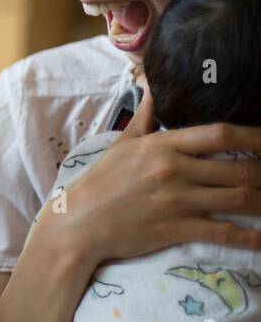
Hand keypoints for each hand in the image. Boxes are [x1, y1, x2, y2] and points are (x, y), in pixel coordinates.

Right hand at [45, 90, 260, 268]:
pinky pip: (223, 233)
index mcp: (162, 146)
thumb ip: (145, 116)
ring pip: (238, 199)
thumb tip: (150, 84)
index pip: (220, 134)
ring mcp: (176, 201)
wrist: (78, 223)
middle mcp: (173, 171)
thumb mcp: (122, 144)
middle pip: (239, 168)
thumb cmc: (100, 182)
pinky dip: (250, 238)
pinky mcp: (175, 229)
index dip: (256, 136)